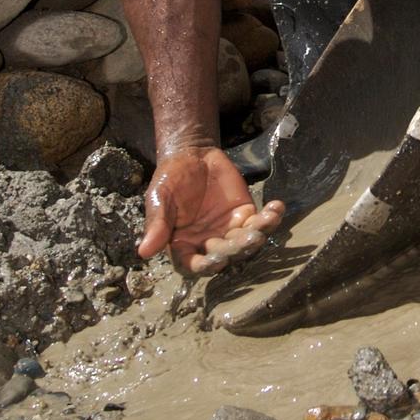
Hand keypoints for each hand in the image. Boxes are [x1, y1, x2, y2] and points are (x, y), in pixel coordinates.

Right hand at [138, 146, 284, 276]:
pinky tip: (276, 207)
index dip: (205, 265)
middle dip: (238, 248)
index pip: (194, 264)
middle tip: (249, 238)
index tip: (216, 260)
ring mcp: (229, 231)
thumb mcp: (160, 197)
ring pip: (246, 242)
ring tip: (266, 222)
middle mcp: (208, 244)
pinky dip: (271, 217)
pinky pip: (260, 222)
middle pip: (225, 255)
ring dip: (258, 235)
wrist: (192, 154)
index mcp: (184, 245)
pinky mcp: (245, 215)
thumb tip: (143, 252)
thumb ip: (157, 224)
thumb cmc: (171, 177)